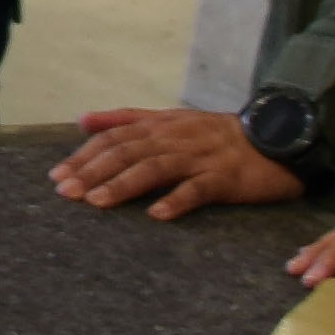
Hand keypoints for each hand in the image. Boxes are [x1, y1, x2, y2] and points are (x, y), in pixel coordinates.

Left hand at [58, 107, 306, 213]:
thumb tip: (82, 120)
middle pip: (128, 152)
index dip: (85, 155)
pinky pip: (198, 189)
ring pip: (156, 168)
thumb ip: (126, 119)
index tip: (58, 175)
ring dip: (124, 185)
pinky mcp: (225, 178)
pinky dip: (177, 200)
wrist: (277, 138)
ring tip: (97, 202)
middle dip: (93, 171)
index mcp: (161, 125)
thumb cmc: (218, 134)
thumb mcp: (170, 119)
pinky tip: (157, 215)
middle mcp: (176, 138)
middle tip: (66, 192)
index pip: (115, 137)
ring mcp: (201, 157)